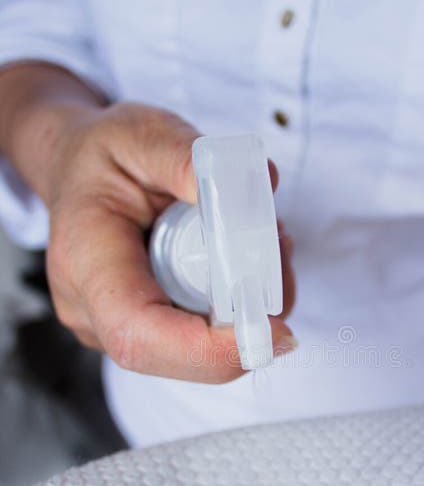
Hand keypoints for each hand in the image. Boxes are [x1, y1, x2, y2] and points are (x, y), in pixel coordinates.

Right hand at [41, 100, 295, 381]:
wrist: (78, 169)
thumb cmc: (103, 154)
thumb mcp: (140, 132)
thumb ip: (184, 156)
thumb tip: (240, 186)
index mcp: (86, 262)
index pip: (138, 334)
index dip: (207, 351)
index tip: (270, 330)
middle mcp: (92, 309)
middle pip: (178, 354)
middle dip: (247, 323)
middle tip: (282, 256)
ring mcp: (113, 328)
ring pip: (197, 353)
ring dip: (249, 310)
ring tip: (267, 243)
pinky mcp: (142, 331)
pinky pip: (198, 339)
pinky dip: (236, 309)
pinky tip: (250, 261)